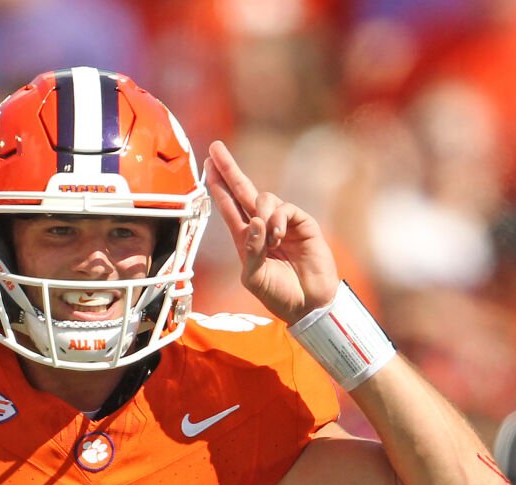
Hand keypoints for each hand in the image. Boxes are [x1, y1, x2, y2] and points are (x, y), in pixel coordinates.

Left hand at [206, 140, 339, 323]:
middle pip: (242, 190)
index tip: (207, 164)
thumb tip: (254, 222)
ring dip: (261, 214)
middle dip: (228, 169)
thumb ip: (250, 251)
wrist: (308, 305)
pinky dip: (277, 220)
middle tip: (215, 148)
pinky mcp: (301, 223)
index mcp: (246, 239)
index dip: (218, 186)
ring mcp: (282, 222)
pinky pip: (285, 208)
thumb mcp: (254, 278)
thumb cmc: (279, 295)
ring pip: (264, 198)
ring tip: (270, 239)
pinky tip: (278, 237)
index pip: (228, 207)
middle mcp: (262, 226)